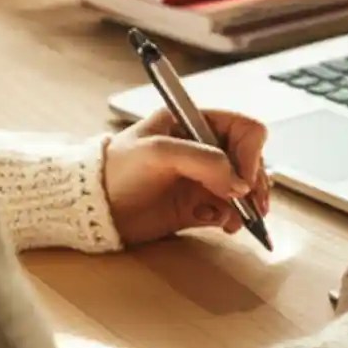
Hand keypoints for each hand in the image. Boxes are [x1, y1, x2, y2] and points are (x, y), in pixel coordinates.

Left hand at [104, 108, 270, 245]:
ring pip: (245, 188)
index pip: (244, 129)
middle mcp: (204, 148)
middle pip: (251, 161)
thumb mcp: (158, 153)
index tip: (243, 179)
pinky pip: (231, 209)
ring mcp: (204, 177)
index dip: (251, 153)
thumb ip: (205, 161)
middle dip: (254, 183)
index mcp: (196, 123)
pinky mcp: (199, 204)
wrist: (93, 209)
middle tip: (252, 206)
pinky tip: (223, 224)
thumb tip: (240, 184)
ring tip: (238, 220)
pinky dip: (234, 218)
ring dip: (248, 205)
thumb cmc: (115, 170)